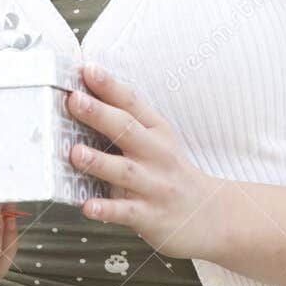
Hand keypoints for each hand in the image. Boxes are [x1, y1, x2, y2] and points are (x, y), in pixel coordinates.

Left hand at [66, 63, 228, 260]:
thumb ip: (125, 123)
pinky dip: (108, 209)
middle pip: (127, 130)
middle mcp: (156, 154)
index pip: (131, 103)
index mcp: (156, 131)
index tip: (87, 69)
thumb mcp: (157, 141)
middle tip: (74, 100)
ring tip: (75, 153)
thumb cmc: (170, 172)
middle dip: (100, 114)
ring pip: (125, 171)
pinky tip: (88, 207)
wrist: (211, 215)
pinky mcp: (152, 216)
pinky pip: (127, 212)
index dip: (109, 85)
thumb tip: (81, 100)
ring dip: (99, 161)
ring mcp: (155, 186)